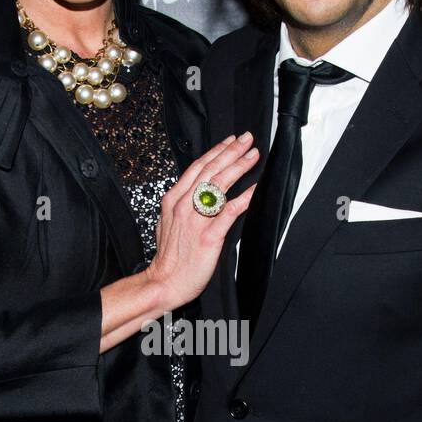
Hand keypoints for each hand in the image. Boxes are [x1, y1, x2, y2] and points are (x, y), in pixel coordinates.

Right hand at [143, 132, 259, 310]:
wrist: (165, 282)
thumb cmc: (169, 257)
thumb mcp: (167, 223)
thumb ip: (181, 205)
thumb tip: (194, 194)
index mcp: (174, 200)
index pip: (197, 167)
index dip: (216, 151)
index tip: (230, 141)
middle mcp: (184, 206)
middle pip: (211, 170)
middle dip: (231, 151)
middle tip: (247, 140)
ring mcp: (196, 220)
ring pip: (219, 185)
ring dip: (238, 167)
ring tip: (253, 155)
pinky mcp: (209, 236)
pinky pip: (230, 212)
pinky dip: (245, 198)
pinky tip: (256, 189)